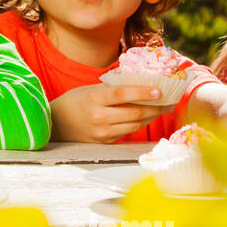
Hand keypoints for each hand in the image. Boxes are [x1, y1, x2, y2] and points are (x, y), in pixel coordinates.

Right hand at [50, 83, 174, 142]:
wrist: (56, 123)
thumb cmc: (75, 101)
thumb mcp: (91, 89)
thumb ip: (113, 89)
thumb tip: (142, 84)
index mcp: (94, 98)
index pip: (122, 94)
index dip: (142, 92)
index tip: (160, 91)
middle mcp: (98, 117)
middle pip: (134, 113)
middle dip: (156, 107)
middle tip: (170, 101)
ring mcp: (102, 133)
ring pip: (135, 125)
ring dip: (152, 117)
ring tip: (163, 109)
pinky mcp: (105, 142)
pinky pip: (127, 132)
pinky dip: (140, 124)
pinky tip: (148, 117)